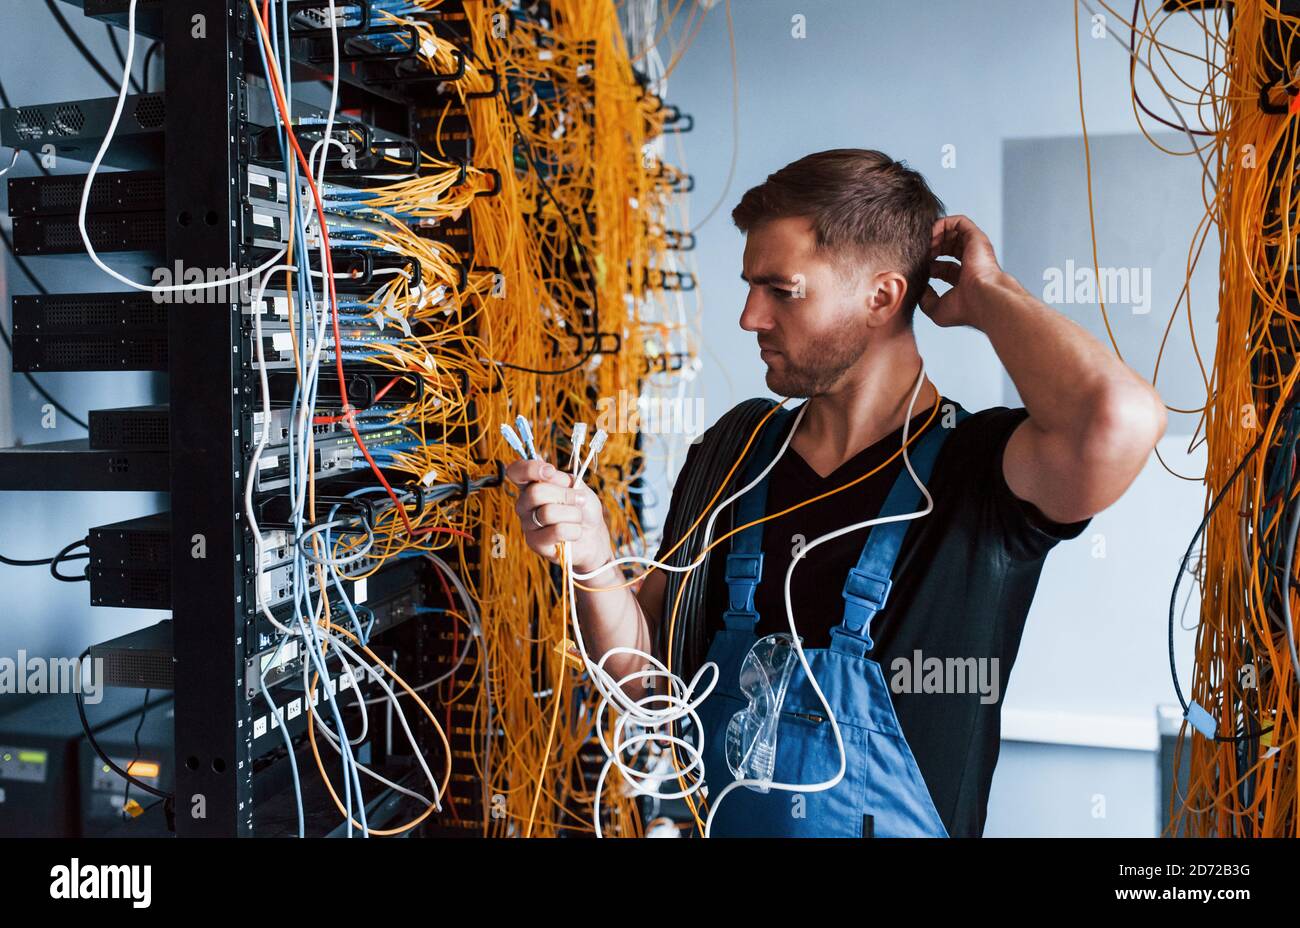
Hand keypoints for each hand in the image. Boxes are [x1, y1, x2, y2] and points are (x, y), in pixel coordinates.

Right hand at [506, 458, 612, 573]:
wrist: (592, 535)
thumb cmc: (582, 508)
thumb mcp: (578, 487)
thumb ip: (562, 479)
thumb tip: (549, 474)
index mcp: (531, 485)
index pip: (516, 471)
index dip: (530, 468)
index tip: (551, 471)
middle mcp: (524, 504)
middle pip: (535, 493)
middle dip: (565, 495)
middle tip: (580, 499)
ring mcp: (527, 524)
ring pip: (548, 513)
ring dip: (573, 514)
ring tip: (578, 518)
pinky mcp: (535, 543)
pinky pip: (556, 531)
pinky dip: (574, 530)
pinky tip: (574, 532)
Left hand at [920, 214, 1006, 328]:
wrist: (982, 299)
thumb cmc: (963, 308)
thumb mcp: (936, 308)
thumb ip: (924, 298)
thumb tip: (918, 287)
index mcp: (963, 280)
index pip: (942, 267)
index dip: (926, 265)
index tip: (913, 266)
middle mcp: (970, 263)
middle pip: (946, 249)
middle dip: (929, 248)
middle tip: (915, 252)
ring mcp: (974, 250)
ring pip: (952, 234)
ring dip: (934, 235)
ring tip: (921, 242)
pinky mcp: (976, 237)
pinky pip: (958, 222)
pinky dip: (942, 223)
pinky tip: (930, 233)